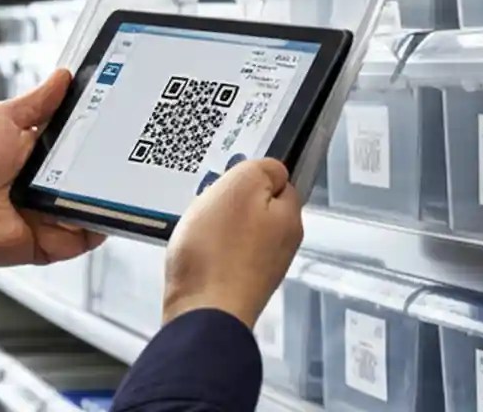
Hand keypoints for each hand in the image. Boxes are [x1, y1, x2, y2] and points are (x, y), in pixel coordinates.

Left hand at [0, 70, 104, 266]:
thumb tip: (63, 77)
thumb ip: (37, 101)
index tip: (118, 110)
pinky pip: (88, 234)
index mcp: (39, 151)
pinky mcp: (57, 239)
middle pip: (94, 169)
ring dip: (108, 192)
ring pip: (98, 201)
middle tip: (123, 145)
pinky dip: (99, 224)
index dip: (99, 125)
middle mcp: (51, 182)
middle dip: (110, 158)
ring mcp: (55, 211)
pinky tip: (103, 208)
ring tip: (117, 176)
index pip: (80, 137)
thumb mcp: (2, 118)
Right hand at [162, 159, 303, 329]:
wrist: (201, 314)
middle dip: (227, 203)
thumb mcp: (241, 186)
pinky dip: (205, 251)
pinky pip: (220, 255)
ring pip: (234, 231)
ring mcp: (258, 269)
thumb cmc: (218, 252)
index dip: (250, 176)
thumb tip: (272, 170)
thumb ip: (262, 169)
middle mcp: (280, 246)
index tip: (229, 179)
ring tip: (197, 232)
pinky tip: (193, 254)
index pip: (278, 181)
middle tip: (209, 205)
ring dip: (213, 227)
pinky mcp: (234, 286)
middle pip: (253, 208)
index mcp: (289, 218)